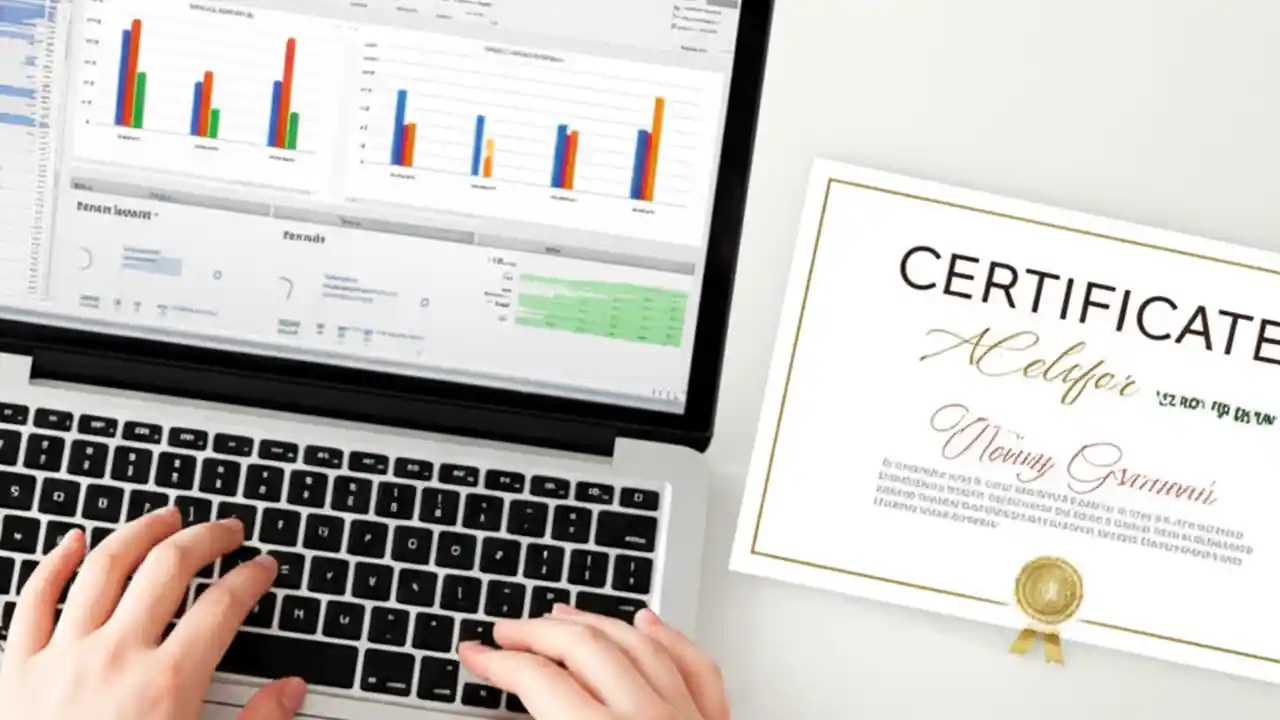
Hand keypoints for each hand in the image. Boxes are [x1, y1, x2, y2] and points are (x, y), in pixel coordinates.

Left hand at [0, 508, 307, 719]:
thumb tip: (290, 692)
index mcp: (166, 686)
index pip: (223, 606)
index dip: (251, 578)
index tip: (262, 568)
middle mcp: (114, 660)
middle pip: (169, 569)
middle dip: (206, 539)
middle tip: (226, 530)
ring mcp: (61, 658)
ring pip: (104, 567)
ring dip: (140, 532)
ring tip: (165, 517)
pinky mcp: (16, 669)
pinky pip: (34, 599)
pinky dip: (56, 562)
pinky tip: (75, 540)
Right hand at [460, 604, 728, 719]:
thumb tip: (512, 707)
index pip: (538, 680)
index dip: (497, 662)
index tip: (475, 654)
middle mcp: (646, 718)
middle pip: (584, 648)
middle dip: (536, 632)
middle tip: (506, 633)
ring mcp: (687, 718)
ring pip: (637, 643)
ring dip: (593, 623)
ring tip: (561, 614)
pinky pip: (694, 666)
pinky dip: (667, 638)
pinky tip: (647, 623)